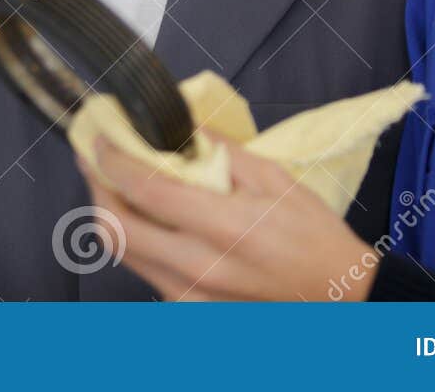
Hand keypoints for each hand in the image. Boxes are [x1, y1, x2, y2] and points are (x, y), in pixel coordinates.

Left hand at [75, 134, 375, 300]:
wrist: (340, 300)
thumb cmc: (313, 235)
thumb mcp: (275, 180)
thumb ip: (222, 151)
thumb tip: (180, 125)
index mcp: (224, 229)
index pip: (146, 192)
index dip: (113, 161)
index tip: (99, 137)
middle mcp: (199, 268)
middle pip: (117, 228)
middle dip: (96, 186)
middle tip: (94, 157)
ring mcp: (190, 297)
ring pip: (124, 253)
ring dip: (111, 212)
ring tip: (113, 181)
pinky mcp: (190, 310)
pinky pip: (145, 270)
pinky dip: (136, 239)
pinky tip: (144, 216)